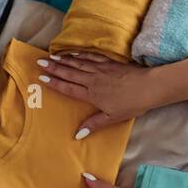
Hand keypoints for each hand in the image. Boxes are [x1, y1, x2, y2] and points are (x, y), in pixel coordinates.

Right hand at [37, 51, 154, 134]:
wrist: (148, 87)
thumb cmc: (132, 105)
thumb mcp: (113, 118)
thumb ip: (94, 124)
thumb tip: (77, 134)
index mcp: (92, 94)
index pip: (69, 88)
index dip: (55, 83)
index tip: (42, 78)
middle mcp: (93, 80)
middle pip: (70, 73)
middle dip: (54, 68)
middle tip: (39, 62)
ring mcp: (101, 69)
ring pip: (78, 63)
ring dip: (63, 60)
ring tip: (51, 56)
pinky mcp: (109, 62)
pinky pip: (91, 57)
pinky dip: (80, 54)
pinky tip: (73, 53)